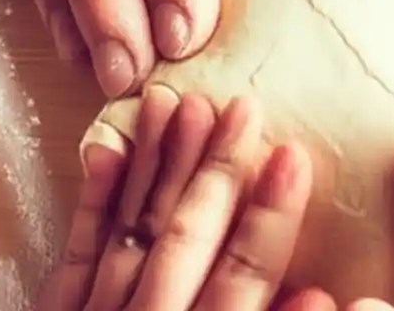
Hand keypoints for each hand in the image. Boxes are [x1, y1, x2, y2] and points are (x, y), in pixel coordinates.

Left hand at [38, 89, 330, 309]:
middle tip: (241, 105)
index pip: (244, 276)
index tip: (293, 155)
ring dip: (156, 165)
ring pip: (130, 233)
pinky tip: (107, 148)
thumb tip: (320, 294)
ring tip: (175, 101)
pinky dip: (91, 202)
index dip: (271, 216)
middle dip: (215, 169)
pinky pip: (73, 257)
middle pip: (185, 239)